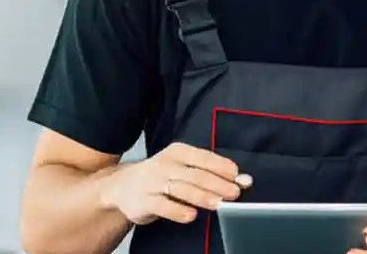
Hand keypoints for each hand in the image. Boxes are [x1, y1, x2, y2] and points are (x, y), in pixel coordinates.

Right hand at [100, 142, 250, 225]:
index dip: (222, 167)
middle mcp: (166, 164)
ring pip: (182, 189)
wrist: (121, 187)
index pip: (204, 158)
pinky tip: (191, 215)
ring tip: (220, 204)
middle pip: (196, 174)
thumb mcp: (184, 169)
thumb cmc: (161, 176)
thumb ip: (213, 173)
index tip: (239, 178)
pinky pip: (163, 205)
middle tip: (234, 194)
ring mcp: (153, 182)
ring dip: (202, 196)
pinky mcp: (144, 200)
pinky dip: (177, 210)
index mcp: (179, 152)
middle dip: (217, 184)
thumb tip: (245, 180)